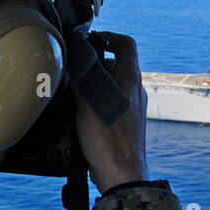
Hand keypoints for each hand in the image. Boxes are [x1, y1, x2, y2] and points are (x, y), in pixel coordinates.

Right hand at [75, 32, 148, 191]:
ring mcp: (133, 108)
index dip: (108, 37)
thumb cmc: (107, 138)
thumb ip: (82, 75)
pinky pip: (112, 103)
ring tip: (74, 93)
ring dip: (94, 84)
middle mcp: (136, 90)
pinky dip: (97, 101)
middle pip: (116, 65)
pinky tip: (80, 114)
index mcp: (130, 79)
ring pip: (112, 85)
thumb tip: (75, 58)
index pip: (126, 44)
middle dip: (94, 64)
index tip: (92, 40)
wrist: (121, 173)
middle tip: (75, 71)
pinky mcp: (127, 123)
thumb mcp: (87, 100)